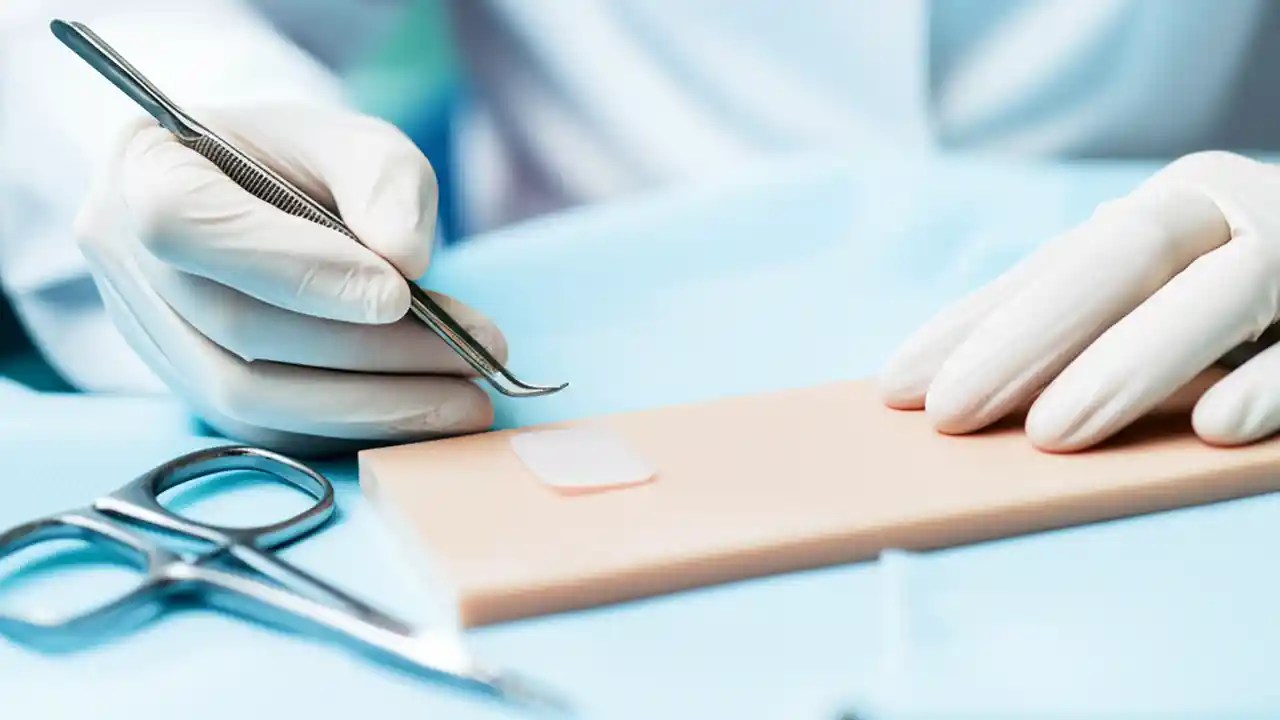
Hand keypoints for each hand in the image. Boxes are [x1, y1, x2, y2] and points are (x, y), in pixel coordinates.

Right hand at [75, 105, 503, 454]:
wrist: (266, 200)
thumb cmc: (303, 160)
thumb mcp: (354, 141)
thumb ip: (384, 179)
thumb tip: (405, 256)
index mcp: (143, 169)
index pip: (190, 224)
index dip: (292, 268)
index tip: (397, 295)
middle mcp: (122, 258)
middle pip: (236, 325)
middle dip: (366, 349)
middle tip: (471, 356)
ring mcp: (147, 334)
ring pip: (246, 395)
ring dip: (368, 404)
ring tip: (464, 397)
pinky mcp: (186, 388)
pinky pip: (262, 429)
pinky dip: (346, 427)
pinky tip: (419, 414)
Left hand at [879, 151, 1279, 450]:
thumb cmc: (1233, 296)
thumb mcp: (1150, 297)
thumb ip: (1063, 326)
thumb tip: (928, 382)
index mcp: (1167, 211)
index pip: (1052, 269)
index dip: (973, 326)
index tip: (898, 389)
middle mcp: (1229, 214)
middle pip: (1121, 260)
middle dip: (1030, 337)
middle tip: (954, 415)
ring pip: (1220, 292)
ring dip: (1134, 362)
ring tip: (1054, 436)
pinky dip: (1273, 379)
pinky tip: (1216, 424)